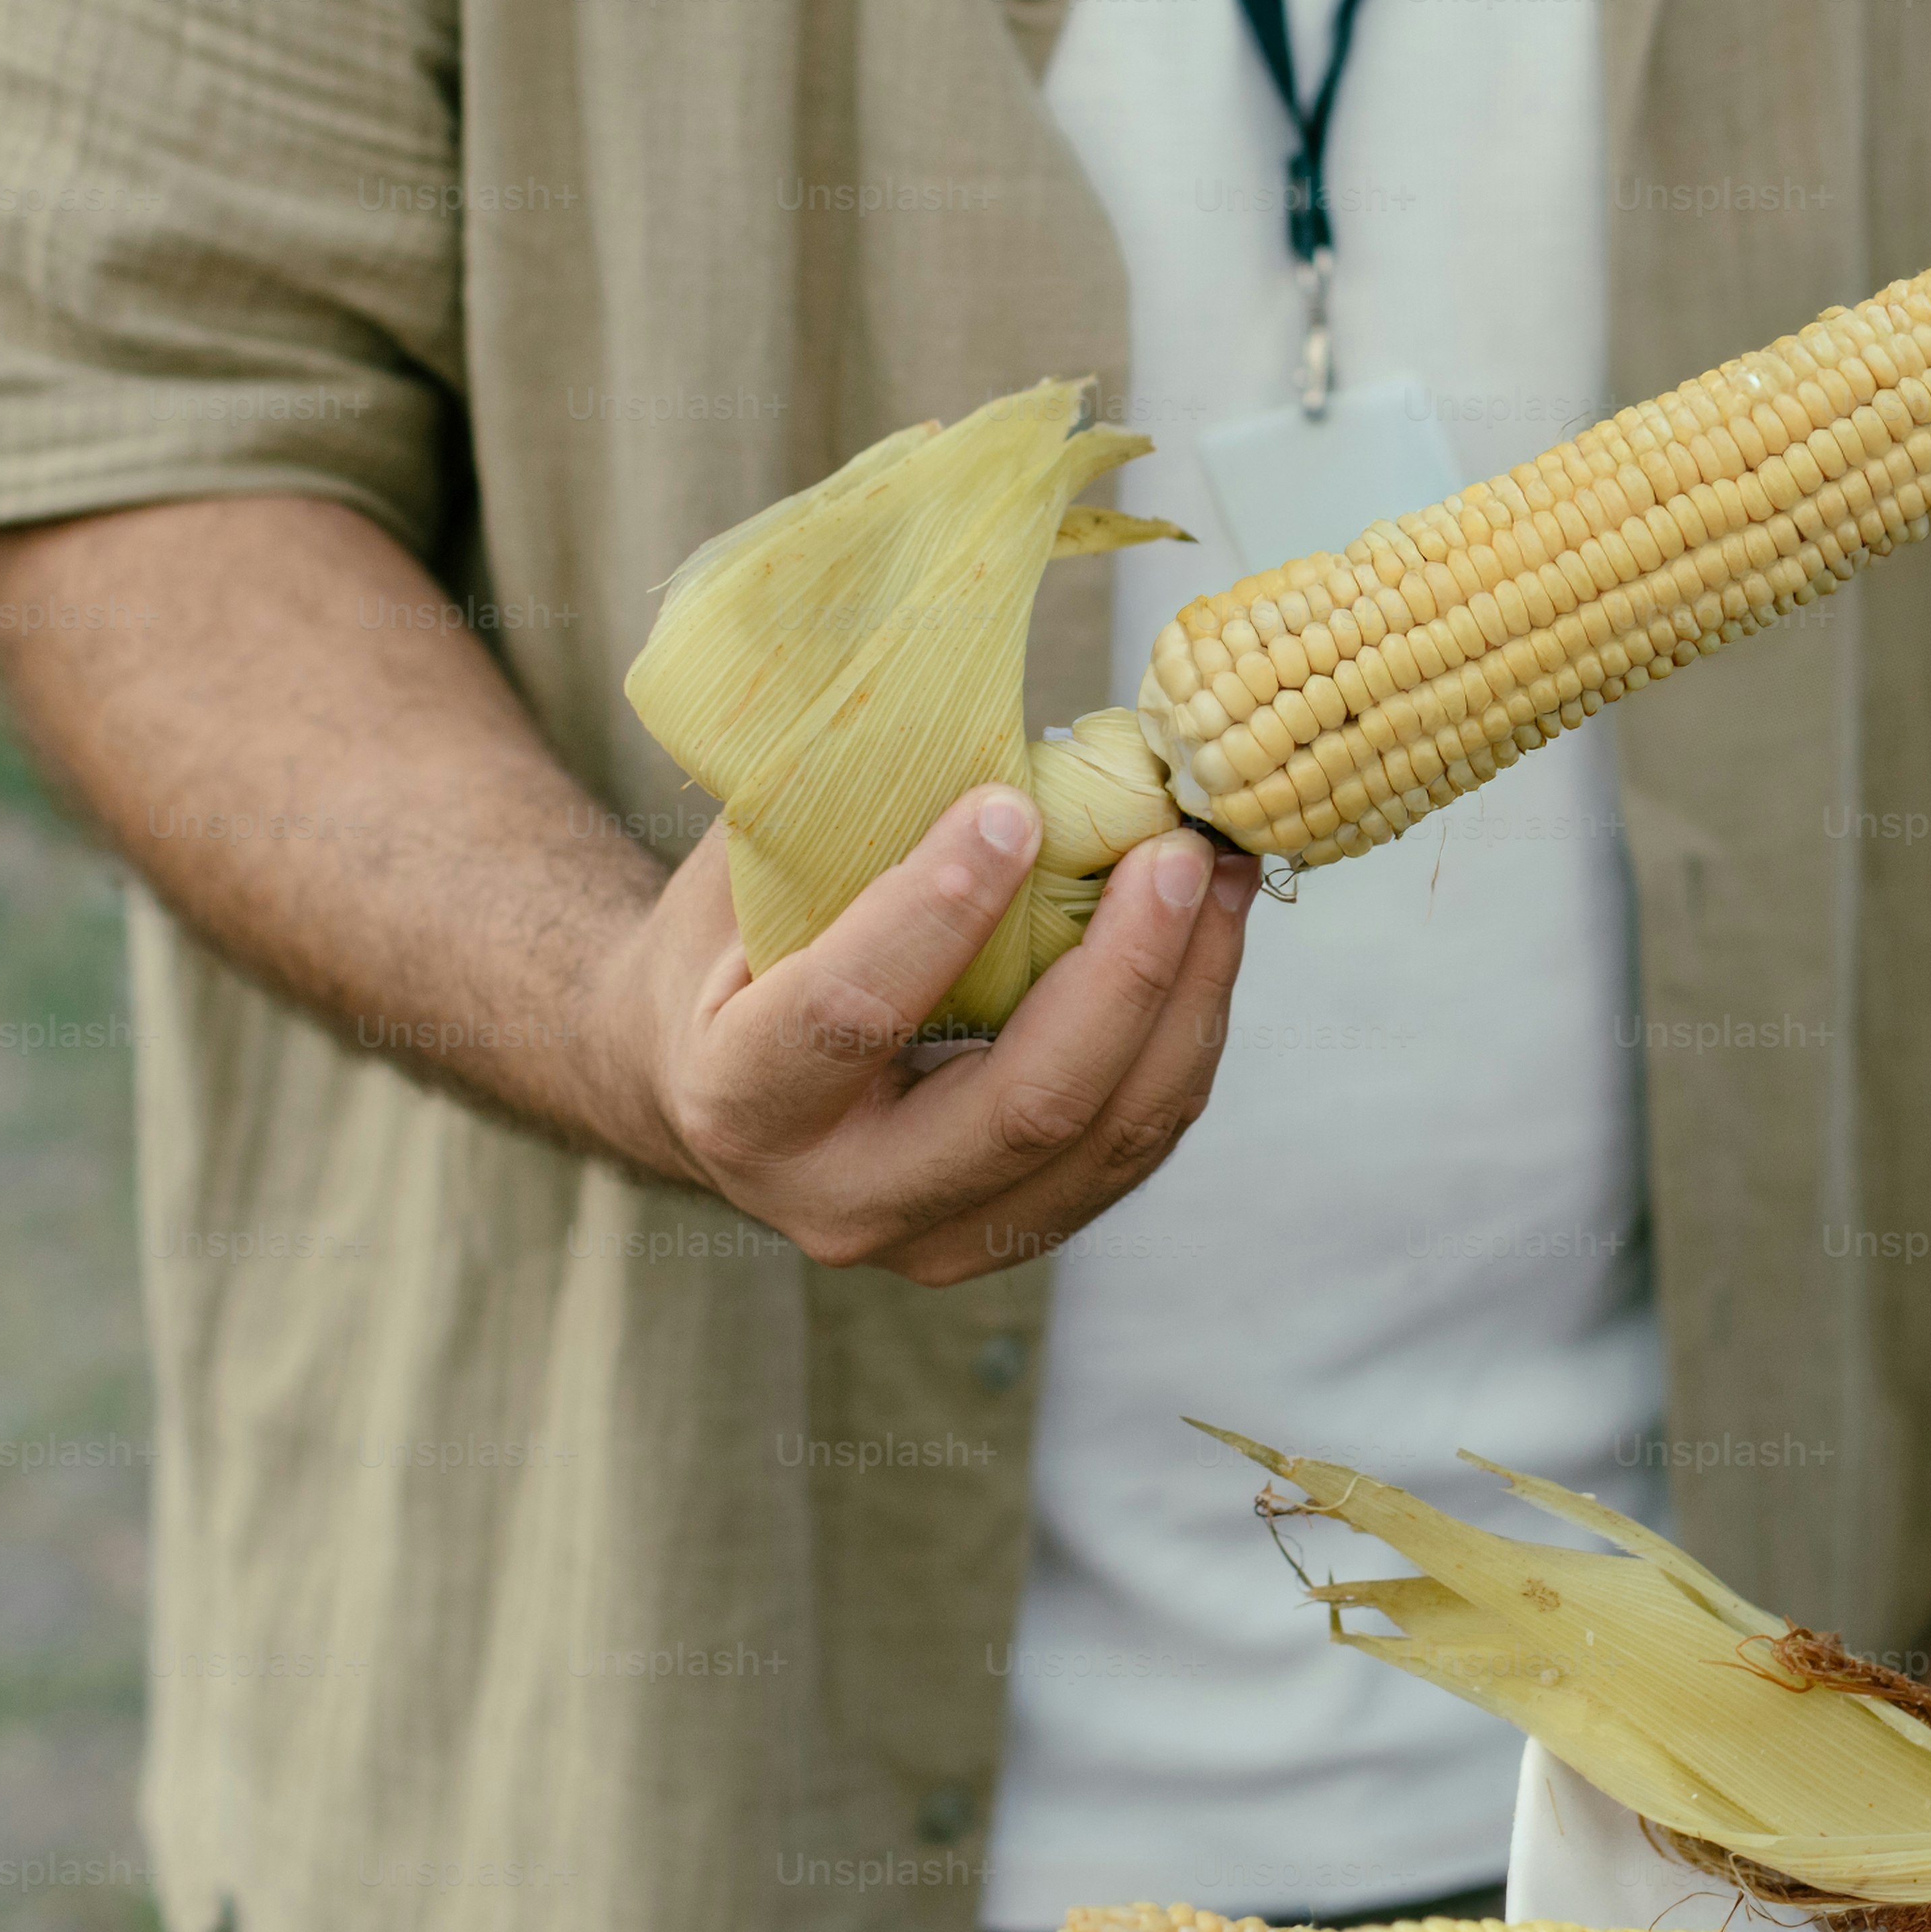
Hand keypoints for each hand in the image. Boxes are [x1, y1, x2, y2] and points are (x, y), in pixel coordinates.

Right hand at [592, 783, 1255, 1284]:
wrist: (709, 1081)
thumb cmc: (730, 944)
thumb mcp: (748, 871)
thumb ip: (843, 811)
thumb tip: (974, 692)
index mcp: (741, 1101)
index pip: (850, 1016)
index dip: (939, 912)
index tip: (1016, 808)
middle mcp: (841, 1200)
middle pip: (1026, 1107)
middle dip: (1125, 972)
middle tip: (1178, 850)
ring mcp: (940, 1239)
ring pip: (1107, 1136)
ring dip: (1186, 995)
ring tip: (1221, 872)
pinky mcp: (1017, 1230)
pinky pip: (1133, 1140)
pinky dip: (1186, 1032)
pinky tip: (1211, 932)